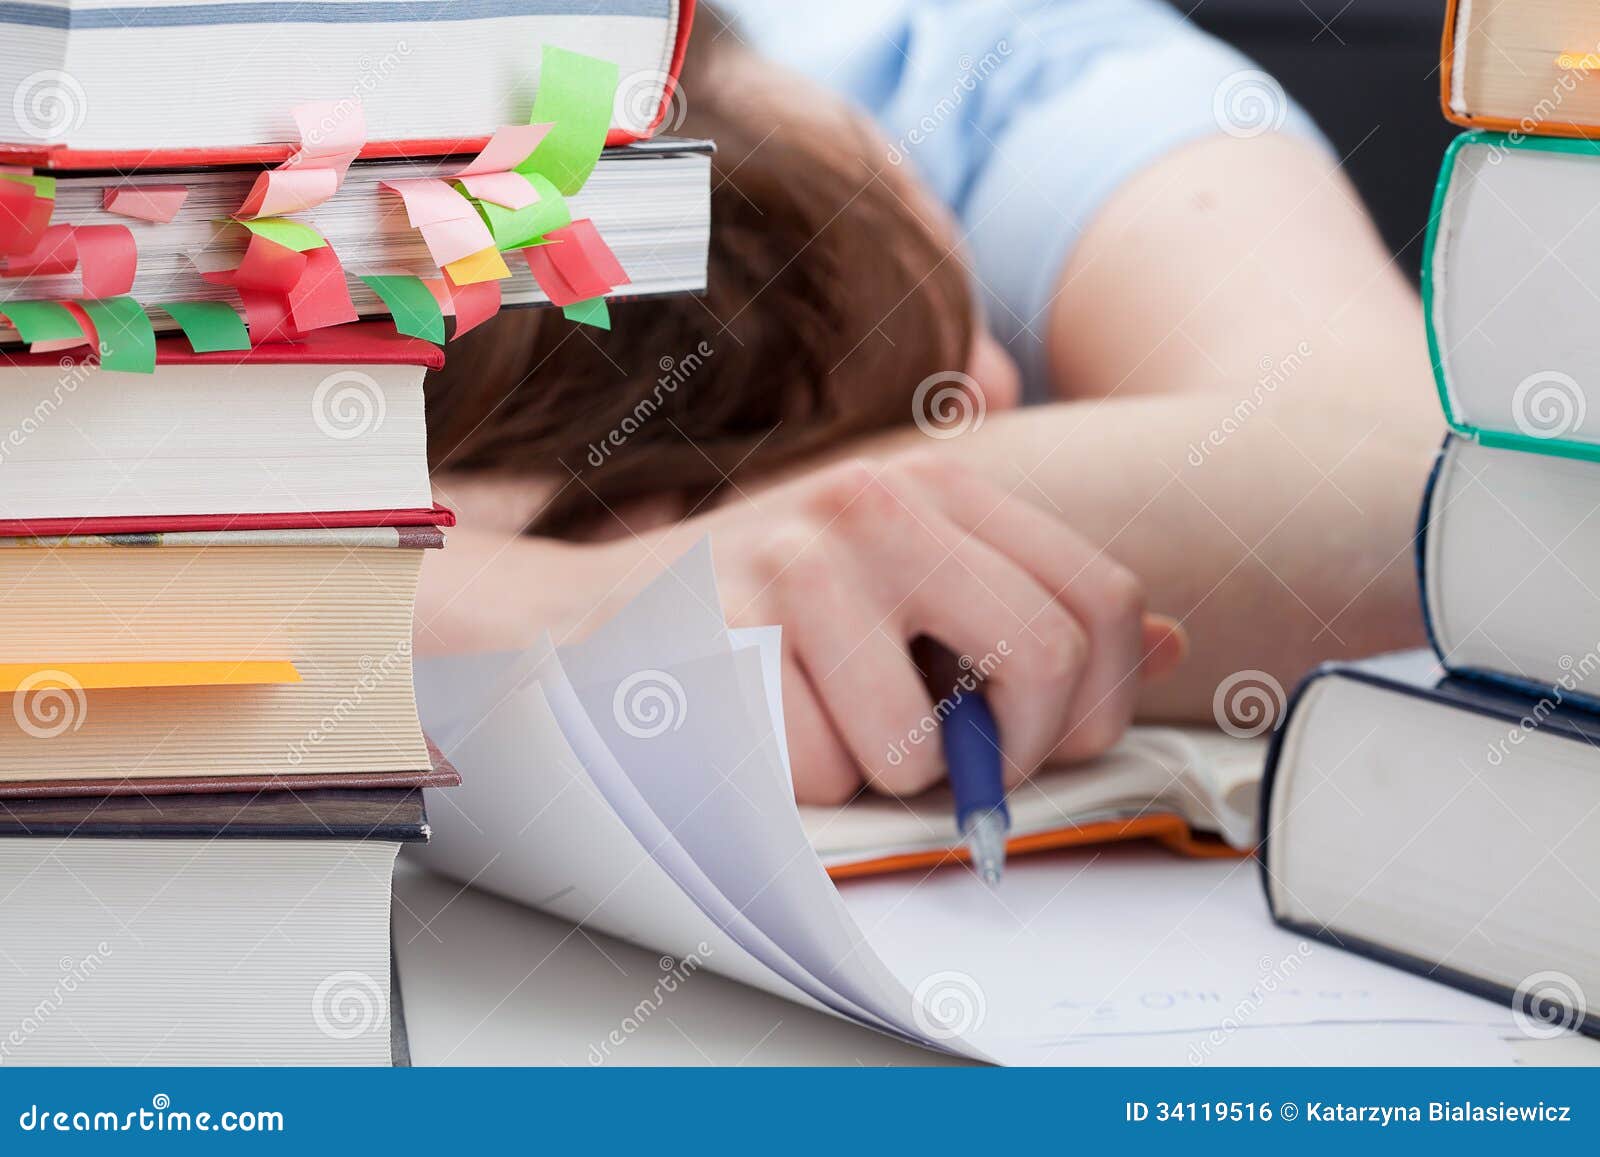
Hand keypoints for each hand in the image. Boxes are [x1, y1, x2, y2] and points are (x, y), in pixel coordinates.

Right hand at [669, 455, 1185, 804]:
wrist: (585, 622)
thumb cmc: (761, 621)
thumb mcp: (904, 592)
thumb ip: (1026, 611)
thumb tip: (1167, 643)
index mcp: (939, 488)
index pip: (1103, 598)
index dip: (1102, 700)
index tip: (1047, 742)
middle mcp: (879, 506)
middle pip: (1046, 661)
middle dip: (1015, 754)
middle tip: (962, 770)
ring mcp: (802, 563)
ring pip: (926, 746)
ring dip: (884, 777)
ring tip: (827, 728)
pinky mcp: (733, 632)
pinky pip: (825, 773)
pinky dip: (804, 786)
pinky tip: (761, 730)